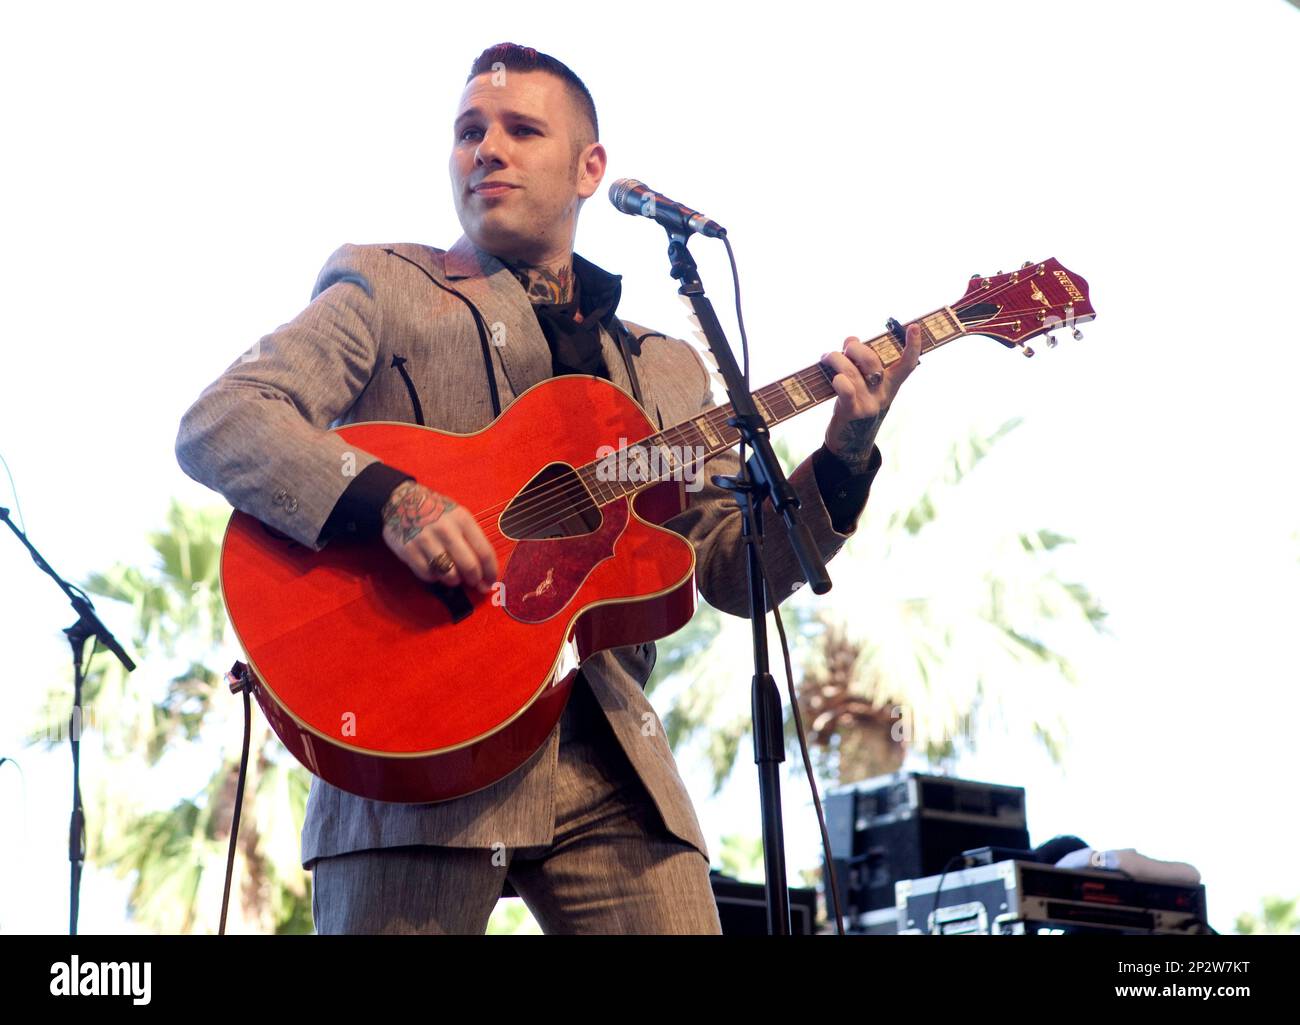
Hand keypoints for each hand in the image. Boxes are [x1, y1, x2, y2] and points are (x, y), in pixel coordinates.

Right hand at [380, 481, 498, 592]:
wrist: (401, 500)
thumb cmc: (436, 511)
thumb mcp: (458, 516)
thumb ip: (471, 540)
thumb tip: (484, 572)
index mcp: (462, 520)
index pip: (484, 552)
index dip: (490, 572)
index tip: (490, 582)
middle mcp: (446, 529)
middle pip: (469, 566)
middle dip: (474, 580)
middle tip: (473, 583)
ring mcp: (426, 540)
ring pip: (449, 574)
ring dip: (454, 580)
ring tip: (452, 575)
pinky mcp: (409, 550)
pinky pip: (428, 575)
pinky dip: (434, 577)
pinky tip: (434, 569)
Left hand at [821, 323, 921, 470]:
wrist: (850, 442)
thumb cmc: (855, 403)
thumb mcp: (865, 383)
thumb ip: (861, 361)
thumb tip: (852, 339)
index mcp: (890, 384)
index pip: (907, 364)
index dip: (913, 345)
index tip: (913, 326)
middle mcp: (883, 394)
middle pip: (872, 361)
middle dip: (854, 348)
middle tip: (844, 348)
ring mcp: (868, 404)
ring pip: (851, 371)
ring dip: (835, 358)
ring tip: (827, 357)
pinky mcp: (852, 412)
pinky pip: (845, 389)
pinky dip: (837, 379)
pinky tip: (833, 378)